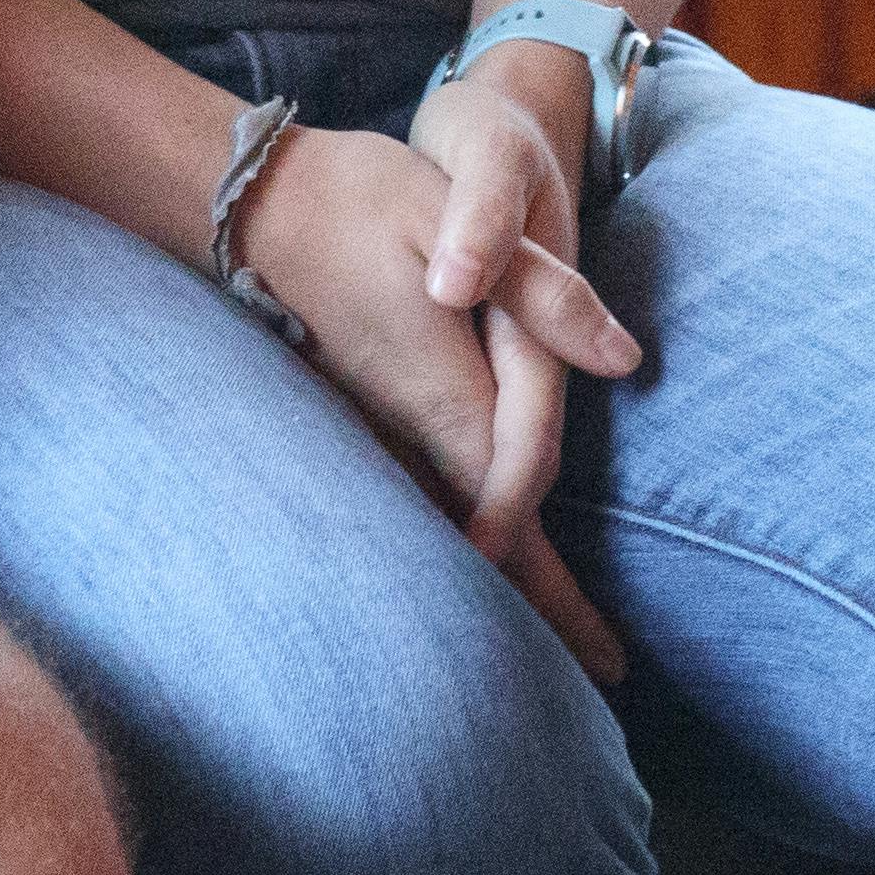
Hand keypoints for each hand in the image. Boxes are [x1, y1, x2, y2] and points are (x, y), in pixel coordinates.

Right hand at [231, 106, 640, 681]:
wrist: (250, 201)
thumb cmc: (361, 200)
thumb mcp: (460, 213)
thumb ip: (542, 290)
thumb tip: (624, 359)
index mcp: (445, 394)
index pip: (518, 503)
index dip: (560, 586)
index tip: (609, 660)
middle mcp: (407, 429)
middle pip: (482, 545)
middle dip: (541, 615)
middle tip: (604, 674)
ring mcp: (376, 426)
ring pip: (445, 524)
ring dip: (503, 580)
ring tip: (560, 635)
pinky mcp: (361, 413)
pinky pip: (419, 496)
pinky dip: (459, 533)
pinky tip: (480, 546)